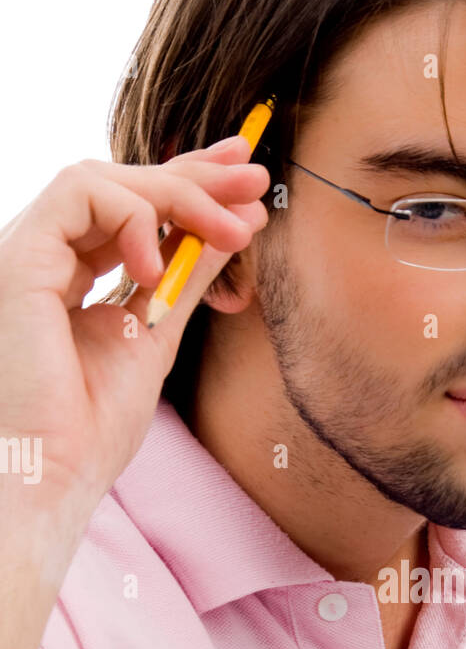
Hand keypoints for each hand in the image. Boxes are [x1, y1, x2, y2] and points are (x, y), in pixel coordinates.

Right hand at [0, 135, 269, 510]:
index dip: (188, 183)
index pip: (131, 208)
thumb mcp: (158, 334)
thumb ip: (189, 278)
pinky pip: (79, 192)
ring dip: (179, 193)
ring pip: (102, 178)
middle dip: (195, 175)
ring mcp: (28, 252)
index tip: (246, 181)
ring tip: (233, 232)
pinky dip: (133, 216)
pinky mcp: (19, 257)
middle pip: (120, 184)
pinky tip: (159, 267)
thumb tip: (233, 229)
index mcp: (70, 273)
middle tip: (258, 178)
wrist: (52, 473)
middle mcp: (44, 255)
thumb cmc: (91, 426)